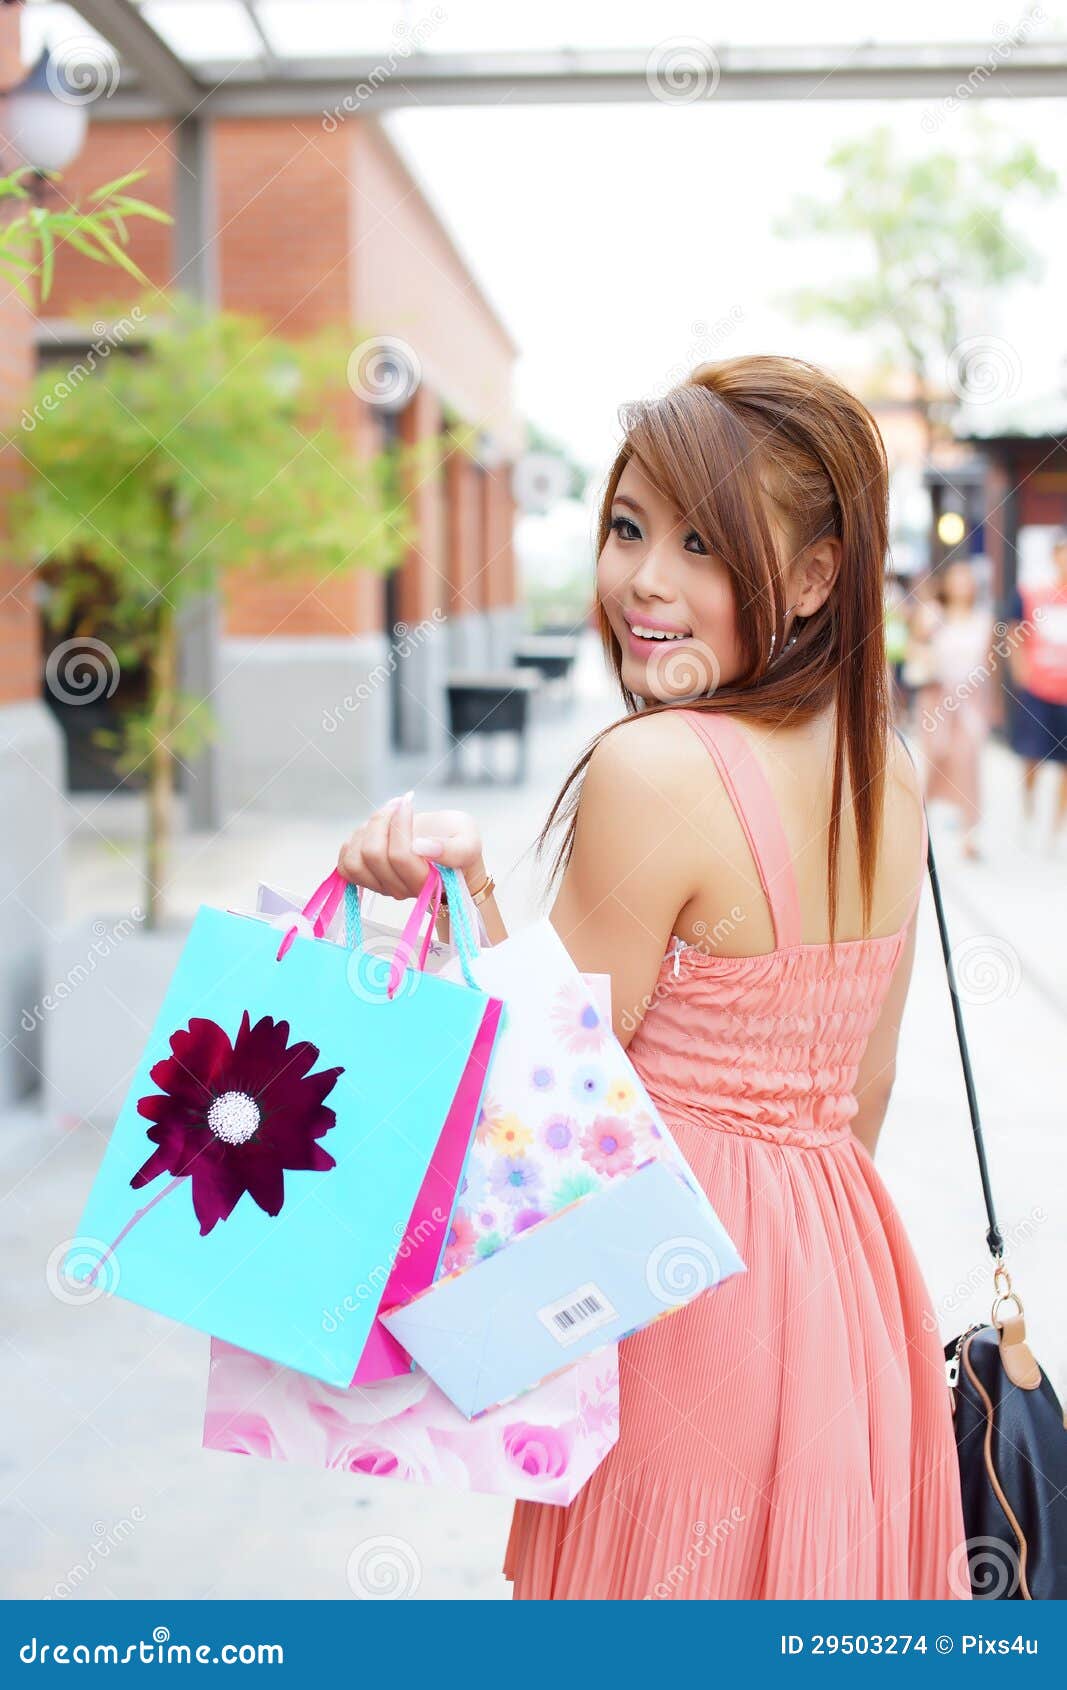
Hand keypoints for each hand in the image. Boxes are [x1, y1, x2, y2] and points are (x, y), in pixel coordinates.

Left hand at [337, 791, 483, 900]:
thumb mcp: (468, 840)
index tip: (408, 802)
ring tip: (384, 819)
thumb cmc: (458, 843)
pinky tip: (372, 832)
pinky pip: (345, 866)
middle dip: (381, 821)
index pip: (400, 856)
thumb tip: (421, 847)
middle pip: (373, 855)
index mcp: (428, 883)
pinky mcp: (367, 880)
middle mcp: (401, 890)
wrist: (447, 849)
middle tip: (397, 806)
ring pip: (355, 861)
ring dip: (366, 831)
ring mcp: (381, 886)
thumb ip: (453, 850)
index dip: (400, 823)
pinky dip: (353, 843)